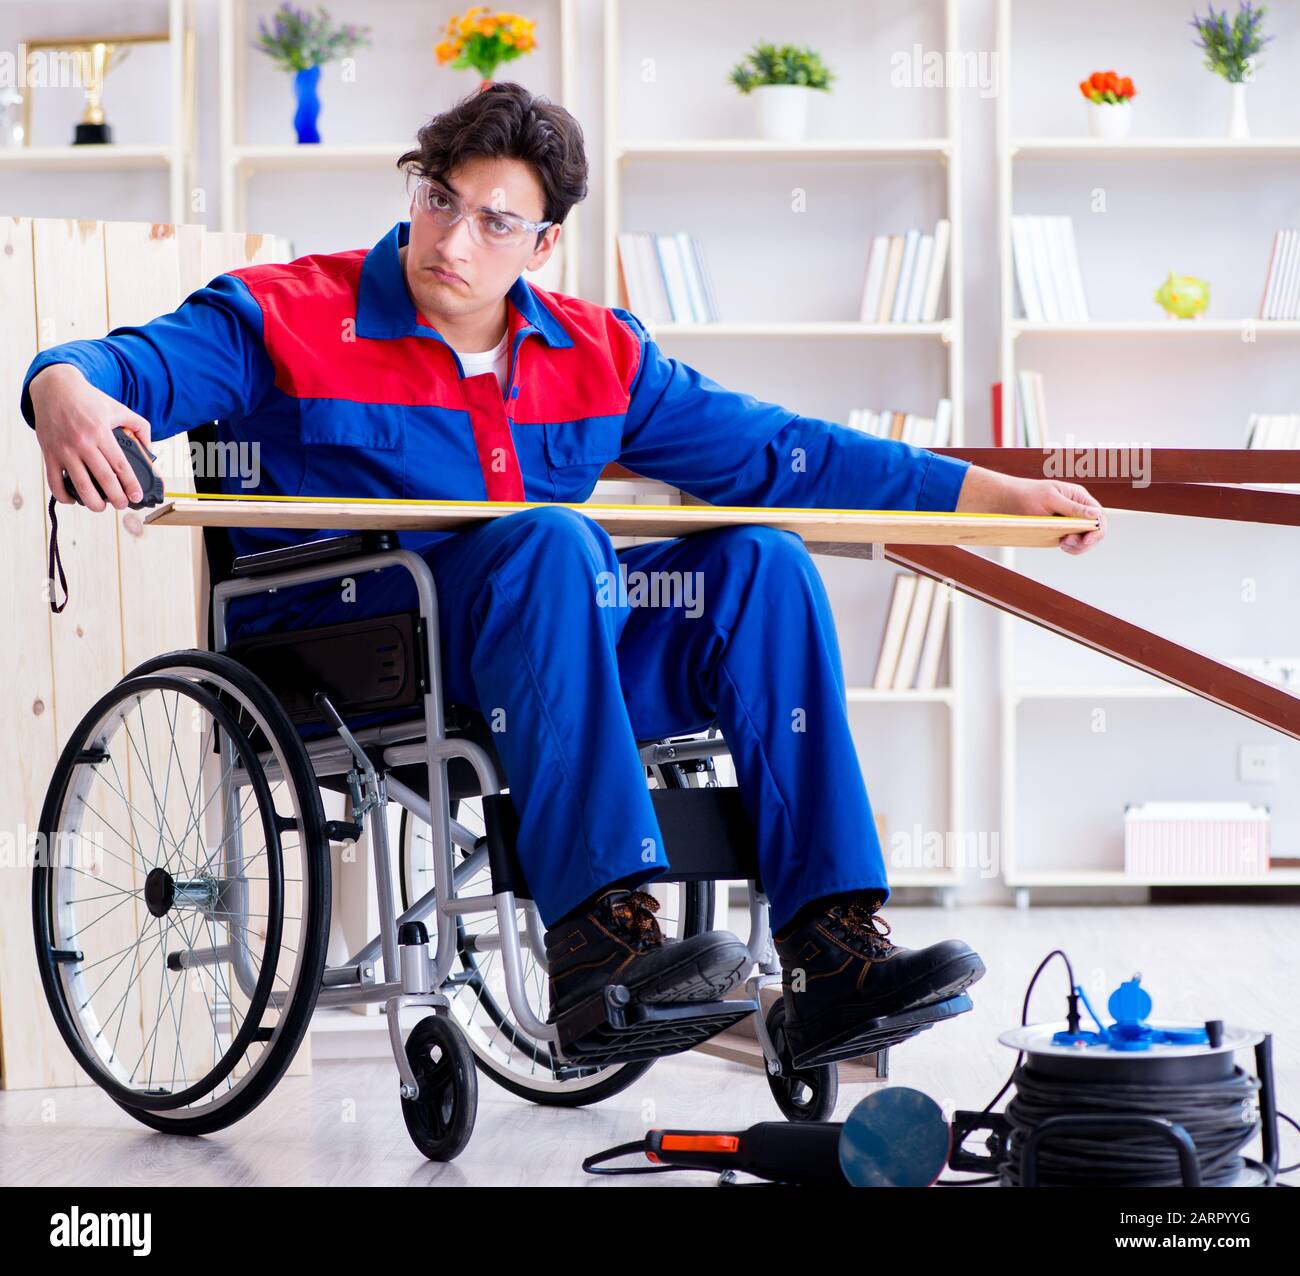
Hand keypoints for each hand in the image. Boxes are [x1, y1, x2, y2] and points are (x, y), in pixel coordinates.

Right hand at [29, 364, 152, 511]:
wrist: (54, 387)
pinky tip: (75, 500)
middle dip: (116, 498)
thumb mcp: (119, 408)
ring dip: (93, 502)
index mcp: (101, 432)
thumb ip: (140, 427)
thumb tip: (150, 449)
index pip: (120, 466)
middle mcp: (82, 443)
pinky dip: (64, 496)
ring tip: (101, 507)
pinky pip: (54, 481)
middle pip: (103, 479)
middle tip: (122, 504)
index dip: (130, 485)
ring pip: (79, 485)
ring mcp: (63, 449)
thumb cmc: (89, 400)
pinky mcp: (48, 453)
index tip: (136, 497)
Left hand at [956, 467, 1105, 554]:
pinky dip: (1070, 547)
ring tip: (1061, 543)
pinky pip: (1073, 542)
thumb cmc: (1027, 494)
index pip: (1099, 516)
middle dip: (1086, 541)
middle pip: (1095, 531)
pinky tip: (1059, 544)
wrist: (1007, 499)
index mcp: (1079, 497)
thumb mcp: (1050, 499)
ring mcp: (1070, 520)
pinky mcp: (1061, 530)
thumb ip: (1073, 508)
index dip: (1097, 530)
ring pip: (1085, 539)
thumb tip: (1095, 515)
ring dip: (1077, 546)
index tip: (1086, 540)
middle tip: (1066, 543)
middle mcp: (1078, 509)